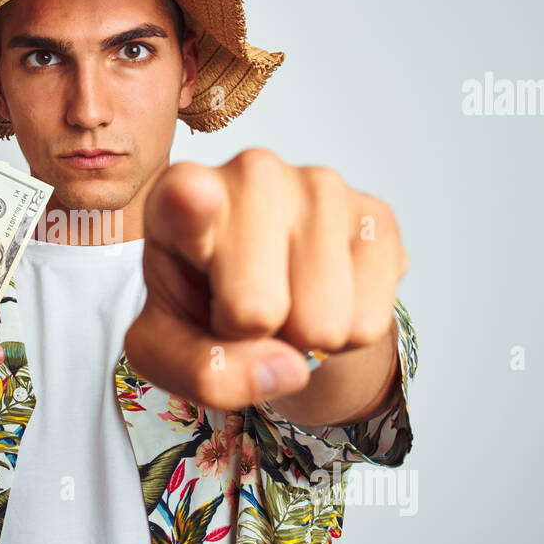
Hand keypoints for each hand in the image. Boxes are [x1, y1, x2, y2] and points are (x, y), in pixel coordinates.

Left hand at [123, 148, 407, 411]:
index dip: (190, 203)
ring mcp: (321, 186)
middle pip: (256, 309)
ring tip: (283, 300)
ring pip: (321, 322)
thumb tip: (286, 369)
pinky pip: (369, 323)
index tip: (190, 197)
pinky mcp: (376, 215)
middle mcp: (252, 172)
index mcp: (179, 193)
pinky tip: (324, 295)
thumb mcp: (167, 351)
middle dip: (252, 335)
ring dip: (302, 338)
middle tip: (243, 307)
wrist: (267, 295)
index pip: (185, 196)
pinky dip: (346, 335)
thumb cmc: (202, 305)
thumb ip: (200, 370)